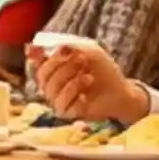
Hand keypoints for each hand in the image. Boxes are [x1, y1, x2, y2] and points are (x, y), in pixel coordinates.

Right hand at [29, 44, 147, 121]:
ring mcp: (58, 100)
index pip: (38, 63)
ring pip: (51, 91)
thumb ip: (69, 47)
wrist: (120, 91)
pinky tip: (86, 94)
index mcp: (54, 70)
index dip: (39, 56)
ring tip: (89, 76)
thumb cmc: (103, 70)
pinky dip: (74, 96)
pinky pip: (62, 105)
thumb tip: (43, 46)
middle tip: (82, 59)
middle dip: (61, 65)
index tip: (55, 50)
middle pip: (42, 75)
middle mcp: (52, 86)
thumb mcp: (88, 52)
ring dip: (71, 80)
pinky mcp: (68, 113)